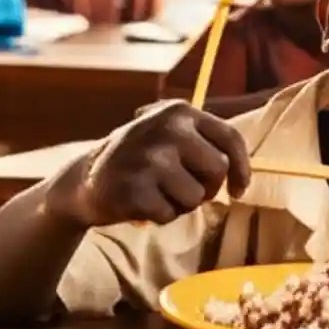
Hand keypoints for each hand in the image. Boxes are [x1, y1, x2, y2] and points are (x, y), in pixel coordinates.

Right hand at [46, 100, 250, 227]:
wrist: (85, 179)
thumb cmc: (141, 161)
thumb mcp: (172, 136)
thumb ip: (205, 144)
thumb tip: (243, 175)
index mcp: (180, 111)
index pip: (230, 139)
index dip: (241, 169)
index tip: (238, 190)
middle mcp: (167, 128)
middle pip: (218, 170)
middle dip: (207, 188)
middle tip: (182, 189)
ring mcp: (149, 157)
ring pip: (196, 196)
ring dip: (181, 204)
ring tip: (157, 193)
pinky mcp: (133, 187)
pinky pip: (169, 214)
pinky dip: (158, 216)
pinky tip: (139, 203)